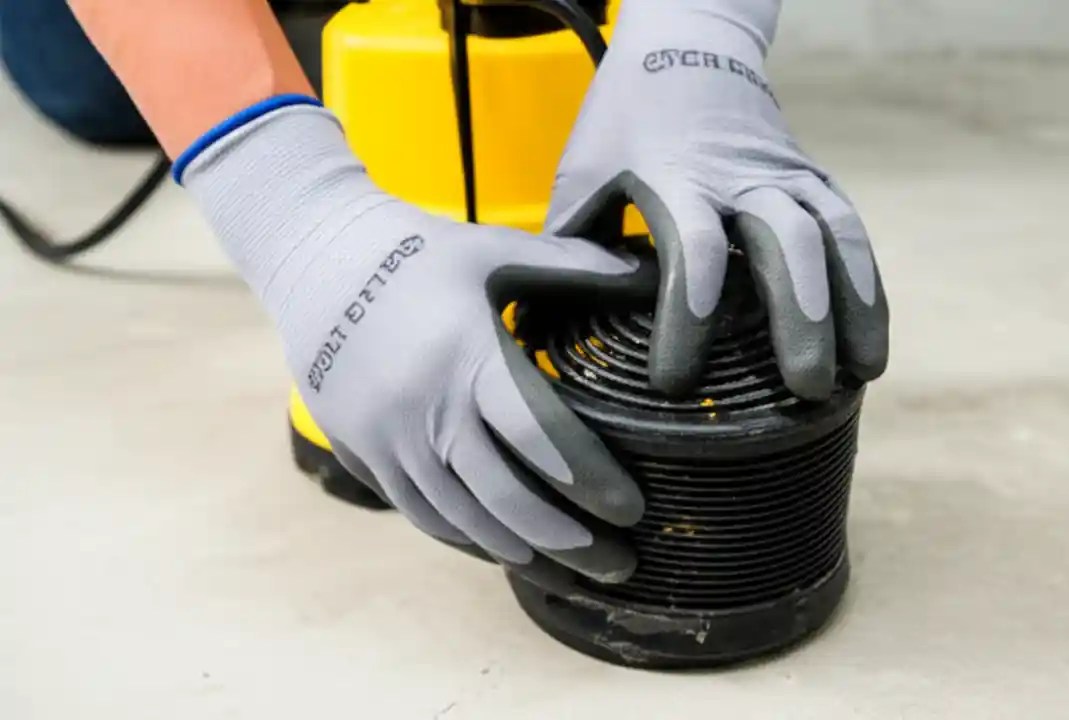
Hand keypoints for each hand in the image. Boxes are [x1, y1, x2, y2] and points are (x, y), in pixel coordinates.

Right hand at [182, 103, 654, 586]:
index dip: (590, 480)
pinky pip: (420, 512)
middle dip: (566, 540)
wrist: (315, 260)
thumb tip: (652, 270)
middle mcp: (424, 408)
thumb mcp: (496, 250)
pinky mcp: (361, 452)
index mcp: (465, 356)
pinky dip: (468, 538)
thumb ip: (575, 265)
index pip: (539, 436)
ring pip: (460, 518)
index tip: (633, 510)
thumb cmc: (420, 252)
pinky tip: (507, 550)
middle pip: (502, 496)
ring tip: (572, 571)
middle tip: (618, 562)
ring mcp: (386, 438)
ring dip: (520, 552)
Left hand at [547, 0, 887, 398]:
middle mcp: (742, 176)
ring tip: (864, 374)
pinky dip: (866, 285)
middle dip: (802, 318)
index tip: (674, 382)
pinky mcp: (813, 177)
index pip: (692, 251)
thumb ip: (570, 248)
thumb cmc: (624, 118)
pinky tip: (872, 342)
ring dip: (855, 305)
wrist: (690, 42)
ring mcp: (786, 174)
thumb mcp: (583, 172)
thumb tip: (538, 331)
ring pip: (834, 237)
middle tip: (806, 388)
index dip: (686, 318)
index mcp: (676, 178)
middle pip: (787, 245)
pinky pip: (850, 231)